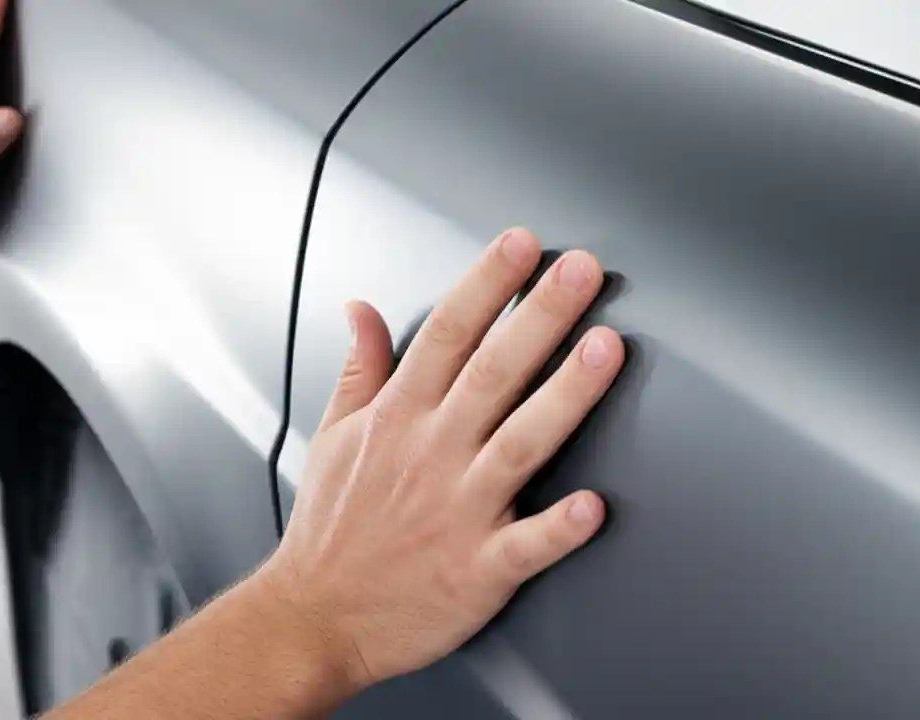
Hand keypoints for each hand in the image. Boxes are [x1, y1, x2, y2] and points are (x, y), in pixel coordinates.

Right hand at [265, 227, 623, 692]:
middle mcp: (431, 455)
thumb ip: (360, 367)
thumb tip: (362, 309)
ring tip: (605, 351)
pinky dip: (558, 527)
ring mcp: (457, 511)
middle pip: (491, 371)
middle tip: (581, 272)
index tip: (521, 244)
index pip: (446, 333)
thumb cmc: (331, 529)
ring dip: (564, 396)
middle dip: (539, 316)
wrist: (314, 619)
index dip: (486, 284)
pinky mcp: (477, 570)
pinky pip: (525, 545)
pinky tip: (593, 504)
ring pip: (520, 442)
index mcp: (399, 419)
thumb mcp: (333, 435)